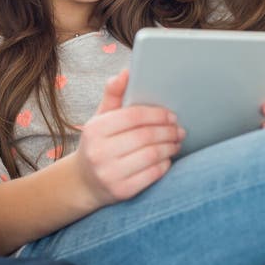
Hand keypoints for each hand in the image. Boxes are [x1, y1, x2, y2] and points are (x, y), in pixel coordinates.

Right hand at [74, 69, 184, 206]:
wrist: (84, 182)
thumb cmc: (99, 143)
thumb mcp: (101, 118)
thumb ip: (114, 94)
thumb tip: (126, 72)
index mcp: (95, 129)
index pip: (133, 116)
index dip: (157, 114)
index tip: (171, 115)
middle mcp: (99, 152)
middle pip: (145, 136)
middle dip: (168, 131)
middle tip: (179, 129)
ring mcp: (110, 174)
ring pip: (151, 155)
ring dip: (169, 147)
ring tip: (176, 142)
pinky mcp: (121, 191)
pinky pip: (152, 175)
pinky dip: (164, 165)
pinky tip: (167, 158)